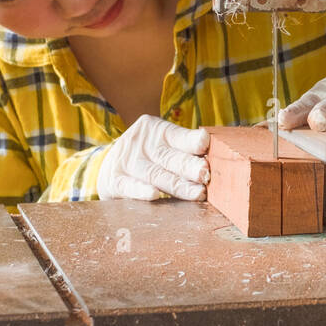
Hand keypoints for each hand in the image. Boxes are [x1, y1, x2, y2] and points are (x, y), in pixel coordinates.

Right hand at [95, 114, 211, 200]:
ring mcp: (127, 162)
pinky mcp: (115, 181)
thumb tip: (220, 157)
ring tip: (197, 193)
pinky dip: (141, 191)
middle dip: (189, 167)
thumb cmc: (147, 154)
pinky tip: (154, 195)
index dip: (192, 142)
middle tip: (207, 175)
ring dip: (177, 186)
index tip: (207, 145)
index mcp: (157, 130)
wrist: (105, 164)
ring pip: (155, 175)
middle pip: (169, 157)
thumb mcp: (163, 143)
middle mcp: (142, 144)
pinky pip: (129, 186)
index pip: (178, 135)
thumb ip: (186, 149)